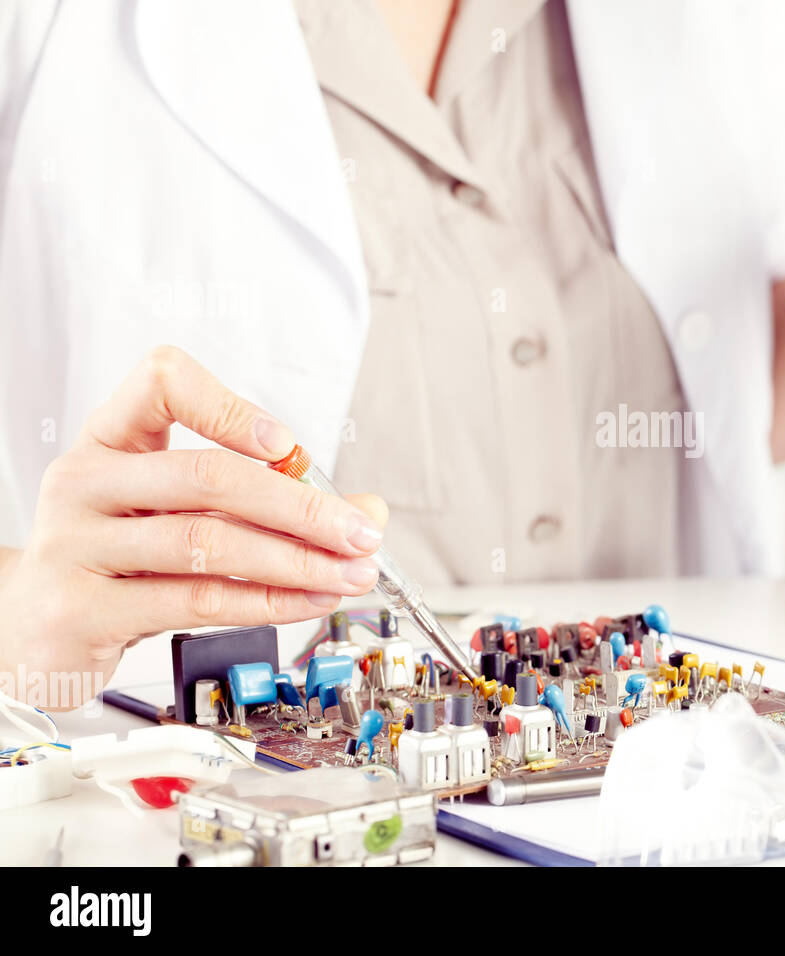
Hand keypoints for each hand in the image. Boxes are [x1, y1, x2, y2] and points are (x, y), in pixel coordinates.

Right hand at [0, 346, 387, 708]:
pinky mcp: (83, 609)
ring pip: (207, 543)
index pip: (162, 382)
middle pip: (208, 475)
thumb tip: (364, 509)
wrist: (35, 628)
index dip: (230, 407)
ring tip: (349, 573)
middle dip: (301, 507)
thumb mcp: (184, 511)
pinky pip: (194, 601)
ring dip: (297, 561)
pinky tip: (307, 600)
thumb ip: (272, 501)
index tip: (287, 444)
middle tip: (358, 531)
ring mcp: (77, 544)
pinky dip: (265, 602)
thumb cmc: (119, 556)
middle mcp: (87, 481)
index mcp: (112, 438)